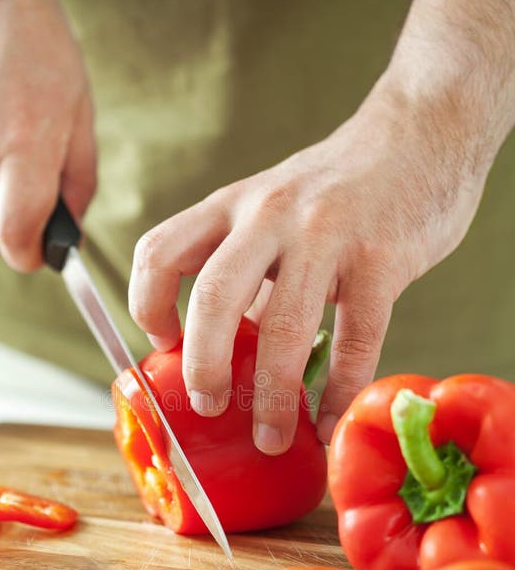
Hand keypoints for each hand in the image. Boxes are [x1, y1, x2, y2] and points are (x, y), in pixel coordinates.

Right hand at [0, 0, 95, 270]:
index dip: (35, 256)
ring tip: (12, 167)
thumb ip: (79, 174)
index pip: (16, 237)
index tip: (47, 251)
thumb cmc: (29, 31)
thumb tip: (73, 222)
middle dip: (13, 240)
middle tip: (36, 218)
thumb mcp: (78, 104)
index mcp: (22, 144)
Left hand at [129, 80, 487, 450]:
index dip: (146, 304)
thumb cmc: (341, 186)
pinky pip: (355, 341)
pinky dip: (337, 393)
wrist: (422, 132)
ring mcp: (327, 234)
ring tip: (271, 437)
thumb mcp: (276, 211)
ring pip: (282, 326)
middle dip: (203, 365)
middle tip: (207, 406)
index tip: (163, 342)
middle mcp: (270, 214)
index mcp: (233, 205)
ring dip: (271, 397)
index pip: (159, 252)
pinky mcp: (382, 257)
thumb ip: (252, 273)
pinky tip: (328, 420)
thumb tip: (229, 348)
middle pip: (213, 296)